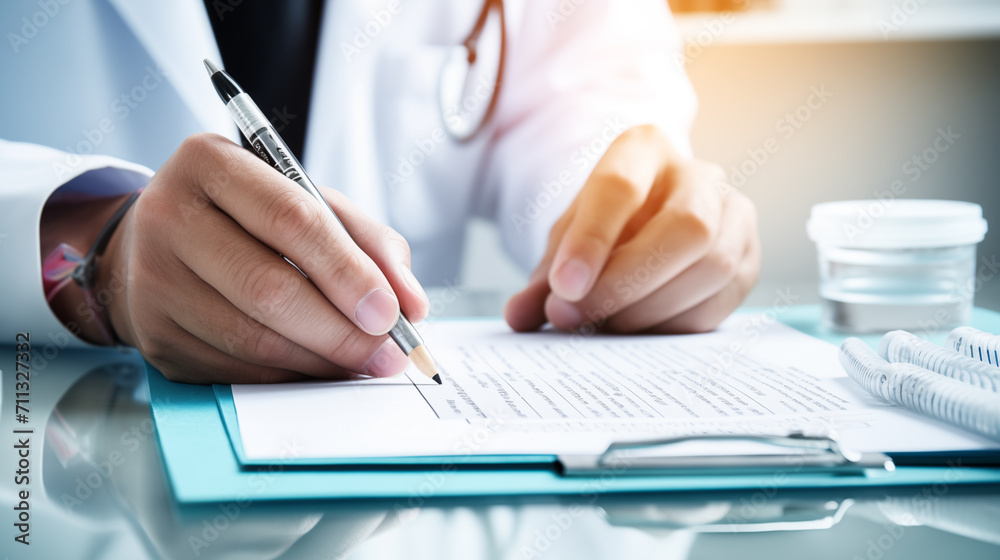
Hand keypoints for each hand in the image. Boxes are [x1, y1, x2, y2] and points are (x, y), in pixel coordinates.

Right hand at [98, 133, 428, 382]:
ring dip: (320, 360)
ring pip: (251, 338)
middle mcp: (169, 218)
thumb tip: (411, 303)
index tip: (391, 311)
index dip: (348, 271)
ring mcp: (153, 281)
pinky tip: (318, 368)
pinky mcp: (155, 336)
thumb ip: (367, 242)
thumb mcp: (308, 202)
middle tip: (388, 352)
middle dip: (341, 330)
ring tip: (363, 362)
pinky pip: (234, 369)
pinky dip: (288, 375)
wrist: (158, 241)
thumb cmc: (249, 217)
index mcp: (210, 164)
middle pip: (269, 288)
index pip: (291, 220)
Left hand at [505, 125, 759, 333]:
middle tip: (577, 318)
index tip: (562, 289)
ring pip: (713, 265)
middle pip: (686, 227)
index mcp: (644, 149)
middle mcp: (699, 174)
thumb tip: (519, 315)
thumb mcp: (567, 239)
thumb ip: (544, 277)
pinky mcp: (750, 258)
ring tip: (605, 327)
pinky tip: (640, 330)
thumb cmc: (605, 227)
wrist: (648, 218)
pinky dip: (675, 325)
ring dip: (651, 309)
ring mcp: (735, 214)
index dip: (590, 242)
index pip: (621, 188)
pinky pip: (722, 301)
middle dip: (627, 283)